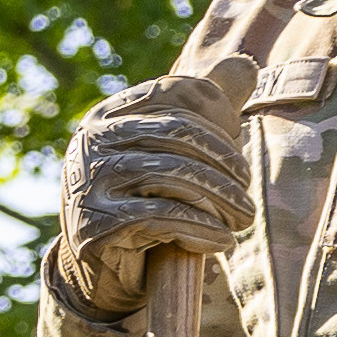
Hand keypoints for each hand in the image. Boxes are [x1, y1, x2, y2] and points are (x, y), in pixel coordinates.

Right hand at [49, 70, 253, 320]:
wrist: (98, 270)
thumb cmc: (140, 203)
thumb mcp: (168, 153)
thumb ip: (204, 110)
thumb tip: (245, 66)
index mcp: (107, 116)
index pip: (175, 91)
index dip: (217, 116)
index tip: (237, 148)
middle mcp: (91, 142)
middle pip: (180, 132)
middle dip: (226, 163)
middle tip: (247, 191)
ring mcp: (89, 182)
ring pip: (175, 174)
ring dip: (223, 199)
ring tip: (243, 217)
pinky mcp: (96, 225)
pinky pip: (166, 217)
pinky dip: (204, 230)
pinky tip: (221, 240)